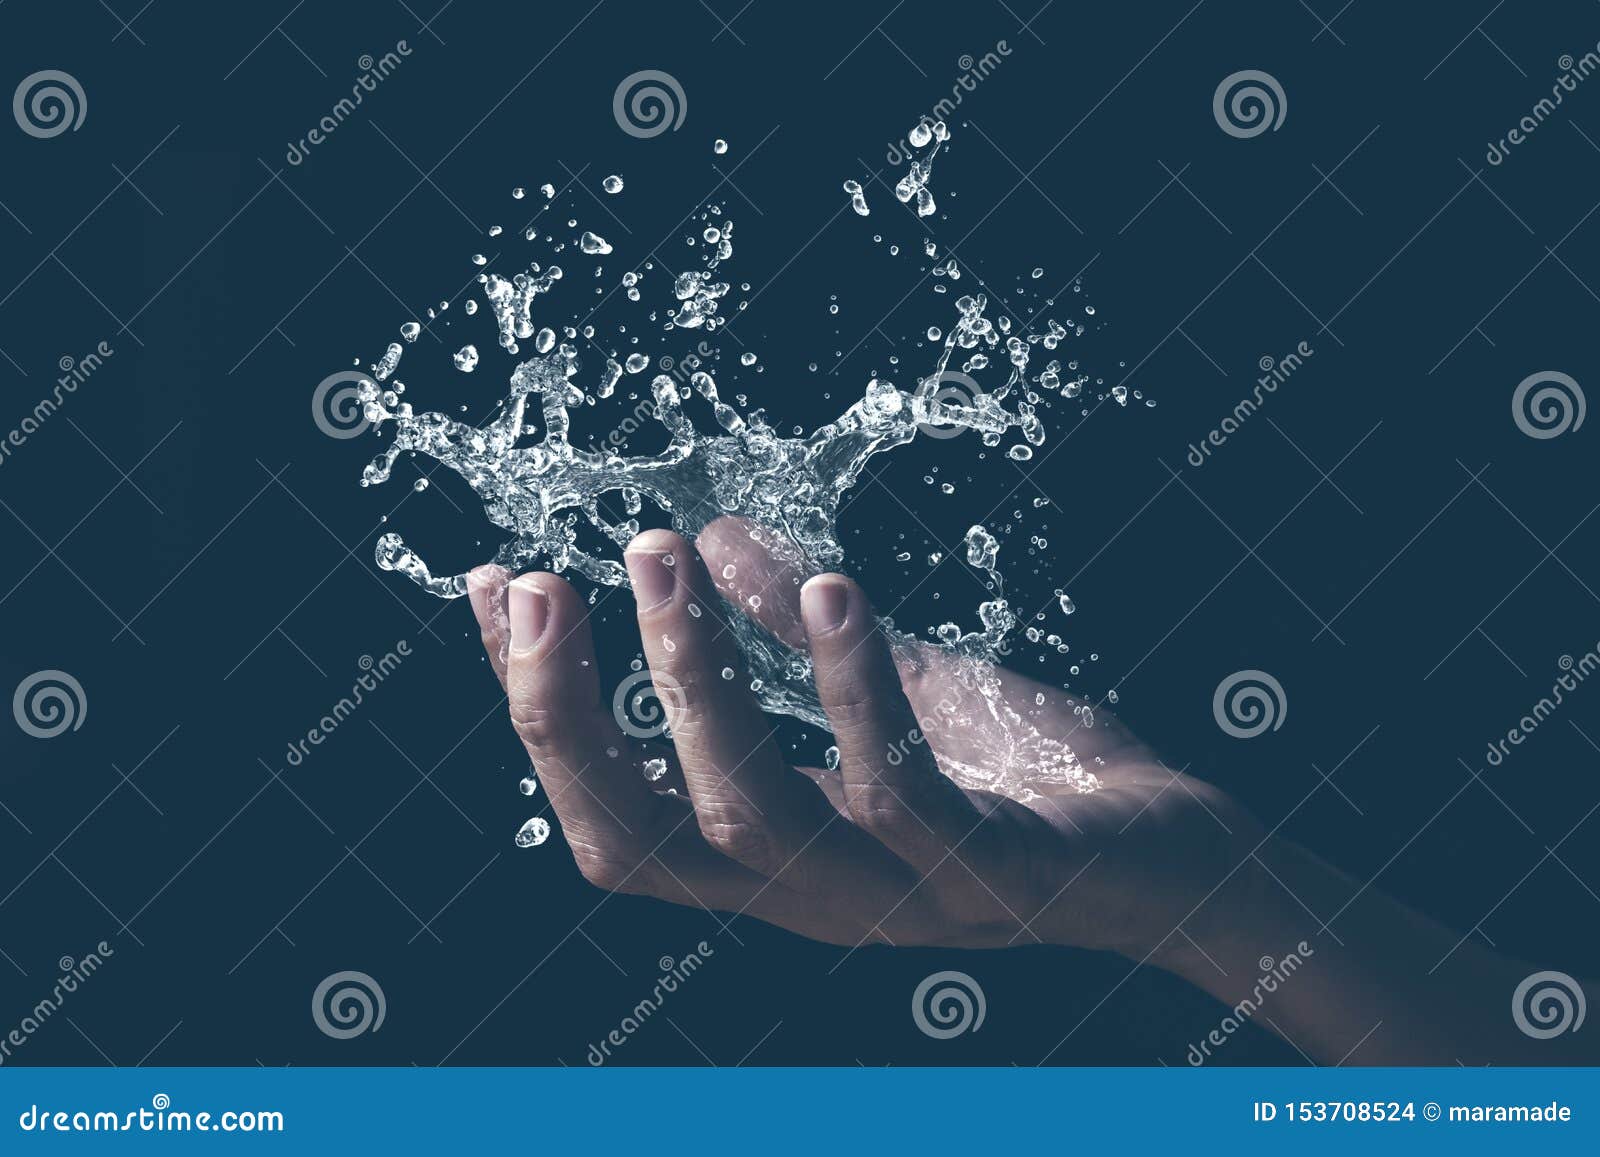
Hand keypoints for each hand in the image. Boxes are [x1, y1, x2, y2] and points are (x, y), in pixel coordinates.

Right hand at [466, 519, 1259, 956]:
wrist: (1183, 861)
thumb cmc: (1023, 777)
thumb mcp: (894, 689)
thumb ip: (796, 632)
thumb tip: (713, 534)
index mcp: (774, 855)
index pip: (612, 807)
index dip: (540, 708)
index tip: (496, 588)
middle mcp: (812, 897)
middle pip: (643, 836)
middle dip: (570, 713)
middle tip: (544, 583)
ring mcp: (900, 896)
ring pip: (754, 815)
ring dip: (695, 681)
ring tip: (662, 556)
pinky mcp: (994, 873)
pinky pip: (903, 795)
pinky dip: (857, 688)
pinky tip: (834, 587)